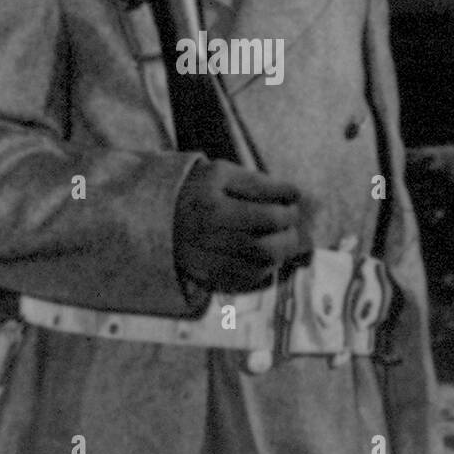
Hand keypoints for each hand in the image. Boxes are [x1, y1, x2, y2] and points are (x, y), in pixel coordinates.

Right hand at [174, 159, 306, 294]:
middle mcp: (209, 239)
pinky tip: (264, 254)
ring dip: (280, 252)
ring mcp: (207, 263)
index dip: (290, 210)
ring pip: (260, 267)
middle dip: (289, 236)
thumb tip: (295, 195)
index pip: (270, 216)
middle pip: (267, 248)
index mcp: (214, 207)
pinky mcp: (208, 278)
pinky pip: (248, 280)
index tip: (293, 201)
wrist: (157, 215)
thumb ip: (259, 182)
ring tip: (279, 237)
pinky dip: (264, 268)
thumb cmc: (197, 188)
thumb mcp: (222, 173)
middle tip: (290, 224)